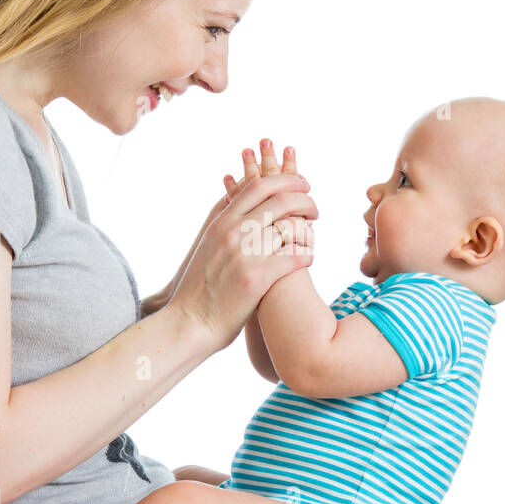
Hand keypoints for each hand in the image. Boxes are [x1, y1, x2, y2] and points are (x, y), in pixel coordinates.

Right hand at [167, 141, 317, 351]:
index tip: (302, 185)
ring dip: (308, 230)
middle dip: (304, 200)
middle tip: (315, 209)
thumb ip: (225, 222)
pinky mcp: (257, 278)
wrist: (189, 322)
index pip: (258, 186)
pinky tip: (309, 258)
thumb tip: (237, 197)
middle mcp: (232, 232)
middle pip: (280, 200)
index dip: (286, 181)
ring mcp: (244, 254)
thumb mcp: (207, 245)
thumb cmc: (200, 288)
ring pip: (290, 227)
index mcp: (221, 222)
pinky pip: (294, 256)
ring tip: (312, 236)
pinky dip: (307, 253)